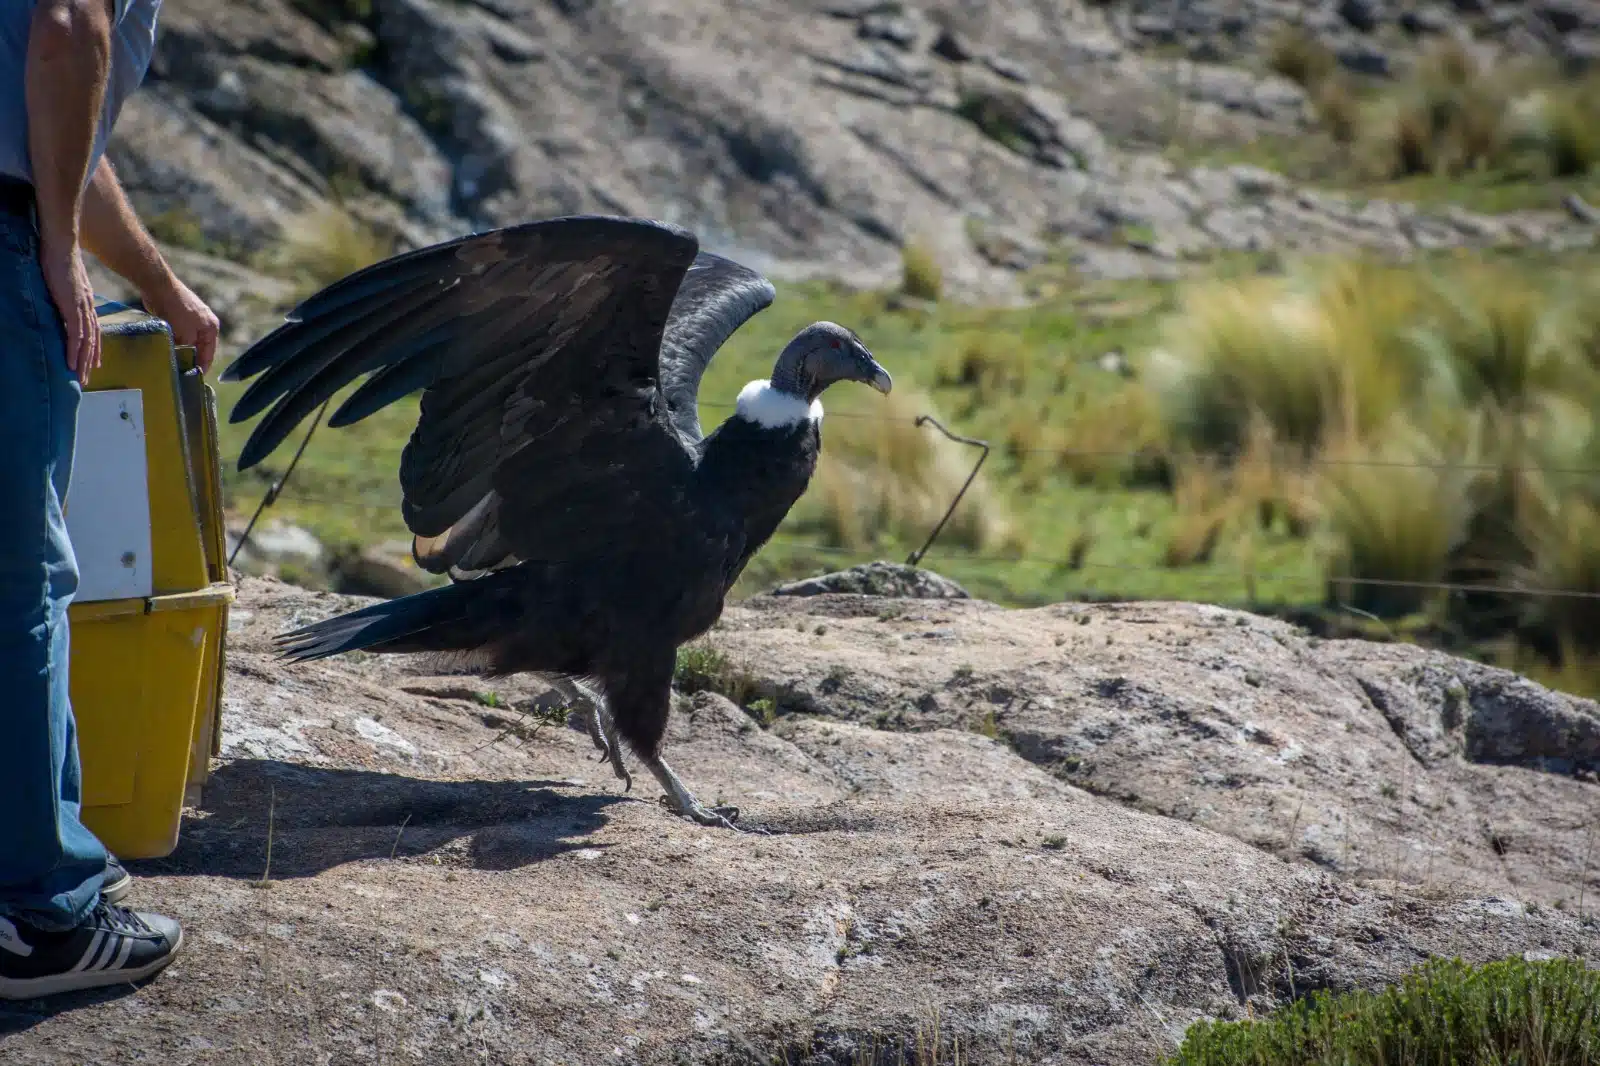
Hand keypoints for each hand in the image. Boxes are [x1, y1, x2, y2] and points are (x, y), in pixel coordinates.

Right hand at [39, 233, 99, 386]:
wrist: (61, 244)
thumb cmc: (59, 258)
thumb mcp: (64, 281)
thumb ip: (66, 293)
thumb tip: (60, 299)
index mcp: (87, 302)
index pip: (93, 330)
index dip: (93, 348)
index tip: (93, 362)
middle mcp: (88, 308)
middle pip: (92, 341)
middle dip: (89, 361)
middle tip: (87, 378)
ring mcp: (81, 308)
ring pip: (85, 342)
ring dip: (82, 362)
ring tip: (80, 378)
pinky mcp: (72, 308)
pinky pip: (75, 335)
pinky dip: (73, 351)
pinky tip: (71, 363)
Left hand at [141, 273, 219, 372]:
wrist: (159, 286)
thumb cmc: (175, 310)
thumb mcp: (184, 335)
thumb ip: (186, 350)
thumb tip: (182, 364)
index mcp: (212, 328)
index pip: (209, 355)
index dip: (200, 368)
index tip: (191, 380)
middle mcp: (206, 323)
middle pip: (199, 348)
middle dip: (190, 359)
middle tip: (180, 372)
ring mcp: (193, 318)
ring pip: (188, 341)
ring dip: (181, 349)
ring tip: (172, 361)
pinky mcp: (181, 314)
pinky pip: (180, 333)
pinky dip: (175, 340)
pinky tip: (166, 346)